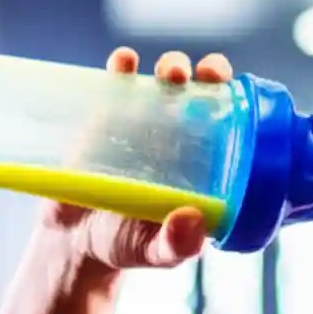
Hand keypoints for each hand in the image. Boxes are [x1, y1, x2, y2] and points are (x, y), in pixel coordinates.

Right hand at [38, 48, 234, 269]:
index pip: (228, 125)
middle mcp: (177, 135)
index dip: (237, 106)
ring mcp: (142, 122)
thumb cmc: (127, 244)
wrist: (74, 239)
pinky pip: (118, 83)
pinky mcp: (106, 116)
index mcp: (201, 163)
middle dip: (210, 74)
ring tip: (172, 74)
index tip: (238, 98)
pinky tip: (125, 62)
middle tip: (207, 76)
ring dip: (172, 67)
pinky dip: (123, 67)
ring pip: (164, 81)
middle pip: (203, 91)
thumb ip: (175, 244)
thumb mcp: (154, 252)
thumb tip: (191, 222)